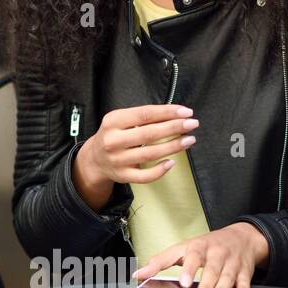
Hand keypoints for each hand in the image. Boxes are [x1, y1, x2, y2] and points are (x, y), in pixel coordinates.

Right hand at [76, 104, 198, 188]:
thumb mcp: (120, 120)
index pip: (145, 114)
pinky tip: (172, 162)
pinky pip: (145, 176)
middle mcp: (113, 140)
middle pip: (149, 133)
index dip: (167, 112)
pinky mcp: (122, 175)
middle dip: (174, 128)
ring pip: (150, 154)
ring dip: (173, 146)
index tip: (186, 112)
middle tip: (192, 124)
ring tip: (189, 140)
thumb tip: (174, 115)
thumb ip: (142, 117)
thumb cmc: (114, 135)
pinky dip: (160, 170)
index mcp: (113, 121)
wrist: (94, 158)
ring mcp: (117, 160)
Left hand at [131, 221, 269, 287]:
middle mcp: (215, 253)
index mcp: (198, 247)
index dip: (188, 270)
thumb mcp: (182, 249)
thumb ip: (160, 261)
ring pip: (228, 275)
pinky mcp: (245, 269)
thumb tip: (138, 274)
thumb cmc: (206, 246)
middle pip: (212, 268)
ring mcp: (231, 261)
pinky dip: (244, 286)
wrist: (241, 237)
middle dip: (207, 284)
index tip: (184, 282)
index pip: (192, 257)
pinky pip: (246, 278)